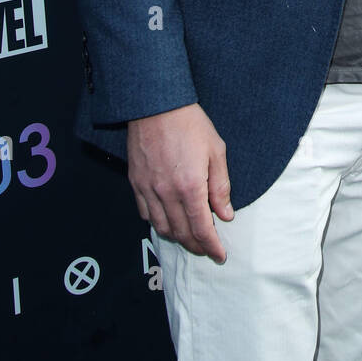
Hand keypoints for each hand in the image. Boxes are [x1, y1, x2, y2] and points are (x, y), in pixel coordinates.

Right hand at [127, 104, 233, 261]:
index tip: (220, 255)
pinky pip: (145, 213)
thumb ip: (220, 186)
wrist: (156, 105)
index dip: (212, 246)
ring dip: (177, 238)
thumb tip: (225, 214)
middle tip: (207, 249)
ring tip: (190, 238)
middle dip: (196, 246)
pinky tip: (168, 221)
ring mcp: (148, 190)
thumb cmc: (189, 124)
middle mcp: (167, 193)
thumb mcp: (216, 151)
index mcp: (190, 187)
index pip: (202, 228)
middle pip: (181, 233)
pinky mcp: (136, 183)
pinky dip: (158, 223)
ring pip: (162, 227)